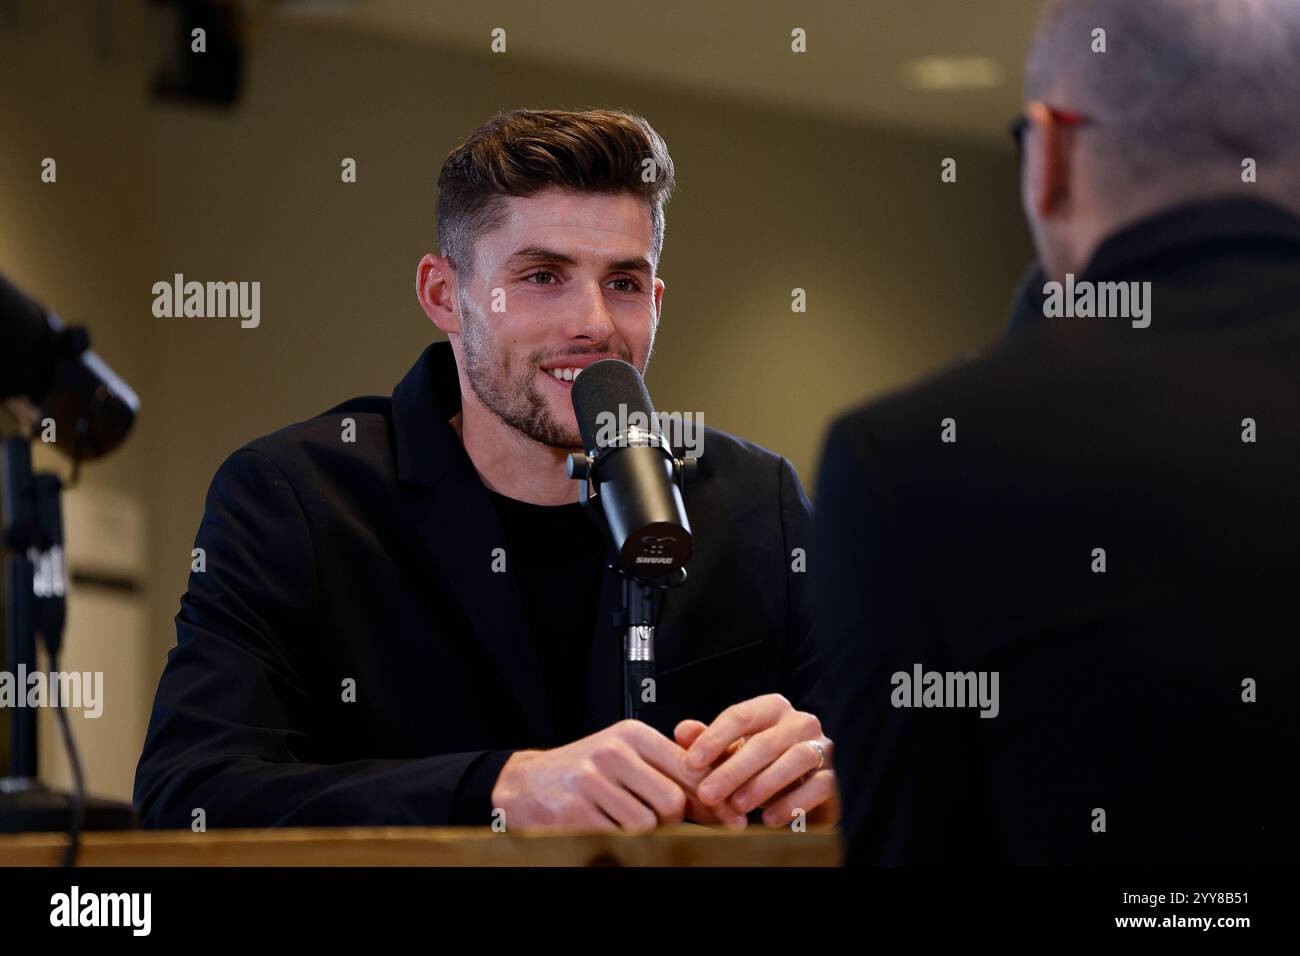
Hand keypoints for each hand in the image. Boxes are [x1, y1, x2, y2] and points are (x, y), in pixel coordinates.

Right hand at [490, 719, 707, 831]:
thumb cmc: (584, 772)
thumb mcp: (626, 758)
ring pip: (646, 825)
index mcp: (632, 735)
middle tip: (657, 823)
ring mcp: (591, 781)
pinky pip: (616, 839)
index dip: (713, 799)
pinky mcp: (574, 811)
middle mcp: (613, 752)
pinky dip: (617, 843)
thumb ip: (669, 773)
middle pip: (672, 801)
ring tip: (621, 823)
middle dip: (672, 822)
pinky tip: (603, 829)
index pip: (689, 768)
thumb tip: (719, 802)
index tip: (729, 819)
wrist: (526, 785)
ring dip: (642, 836)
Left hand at [677, 694, 838, 827]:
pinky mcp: (835, 776)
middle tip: (708, 794)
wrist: (801, 788)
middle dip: (733, 769)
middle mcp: (800, 722)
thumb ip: (706, 741)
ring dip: (763, 784)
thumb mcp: (730, 751)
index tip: (691, 762)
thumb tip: (683, 731)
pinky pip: (818, 786)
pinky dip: (793, 803)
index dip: (714, 738)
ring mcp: (822, 747)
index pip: (741, 715)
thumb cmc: (759, 764)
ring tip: (737, 805)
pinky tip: (769, 818)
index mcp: (772, 708)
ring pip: (796, 759)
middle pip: (766, 741)